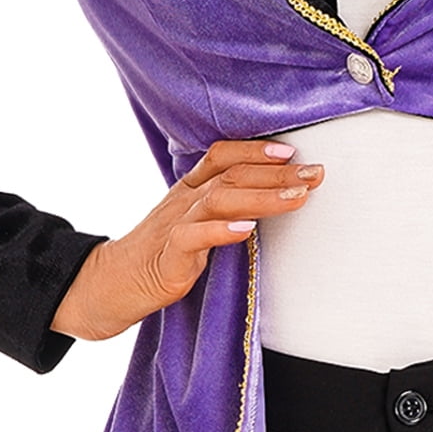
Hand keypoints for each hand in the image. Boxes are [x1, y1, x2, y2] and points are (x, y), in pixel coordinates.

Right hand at [50, 138, 323, 340]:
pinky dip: (221, 231)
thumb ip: (224, 202)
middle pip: (233, 175)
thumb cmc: (164, 250)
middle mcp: (185, 199)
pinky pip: (194, 237)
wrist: (117, 282)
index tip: (292, 151)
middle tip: (315, 173)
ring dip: (262, 197)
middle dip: (278, 173)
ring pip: (219, 199)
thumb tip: (275, 193)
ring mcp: (176, 225)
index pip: (222, 156)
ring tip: (297, 198)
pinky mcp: (170, 256)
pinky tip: (247, 230)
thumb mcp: (194, 218)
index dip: (255, 149)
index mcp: (191, 187)